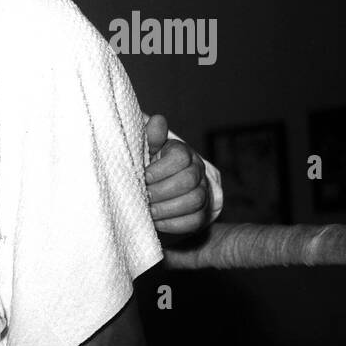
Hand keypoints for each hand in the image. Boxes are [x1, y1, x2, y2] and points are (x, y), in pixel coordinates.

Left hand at [144, 115, 210, 235]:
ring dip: (166, 209)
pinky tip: (156, 222)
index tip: (142, 176)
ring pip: (194, 201)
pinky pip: (194, 221)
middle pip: (188, 181)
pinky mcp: (200, 213)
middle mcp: (197, 171)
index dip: (160, 169)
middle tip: (142, 196)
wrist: (160, 187)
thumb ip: (150, 137)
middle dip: (161, 191)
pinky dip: (173, 224)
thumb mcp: (146, 150)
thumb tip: (157, 121)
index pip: (180, 157)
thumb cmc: (150, 165)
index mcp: (183, 153)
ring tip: (146, 210)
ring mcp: (202, 192)